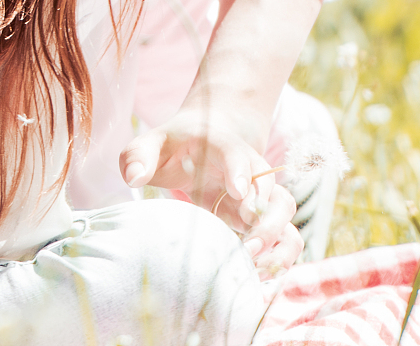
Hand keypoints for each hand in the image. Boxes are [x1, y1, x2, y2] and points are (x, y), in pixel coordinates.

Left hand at [120, 113, 300, 277]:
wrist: (199, 146)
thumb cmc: (173, 147)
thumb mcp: (150, 144)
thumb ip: (138, 156)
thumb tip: (133, 178)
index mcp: (222, 146)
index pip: (237, 154)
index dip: (241, 172)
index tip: (238, 192)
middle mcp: (251, 171)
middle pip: (273, 192)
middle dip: (266, 220)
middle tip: (248, 244)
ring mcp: (260, 196)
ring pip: (286, 215)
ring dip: (278, 241)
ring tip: (254, 263)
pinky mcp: (261, 218)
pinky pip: (285, 236)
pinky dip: (281, 256)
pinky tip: (260, 275)